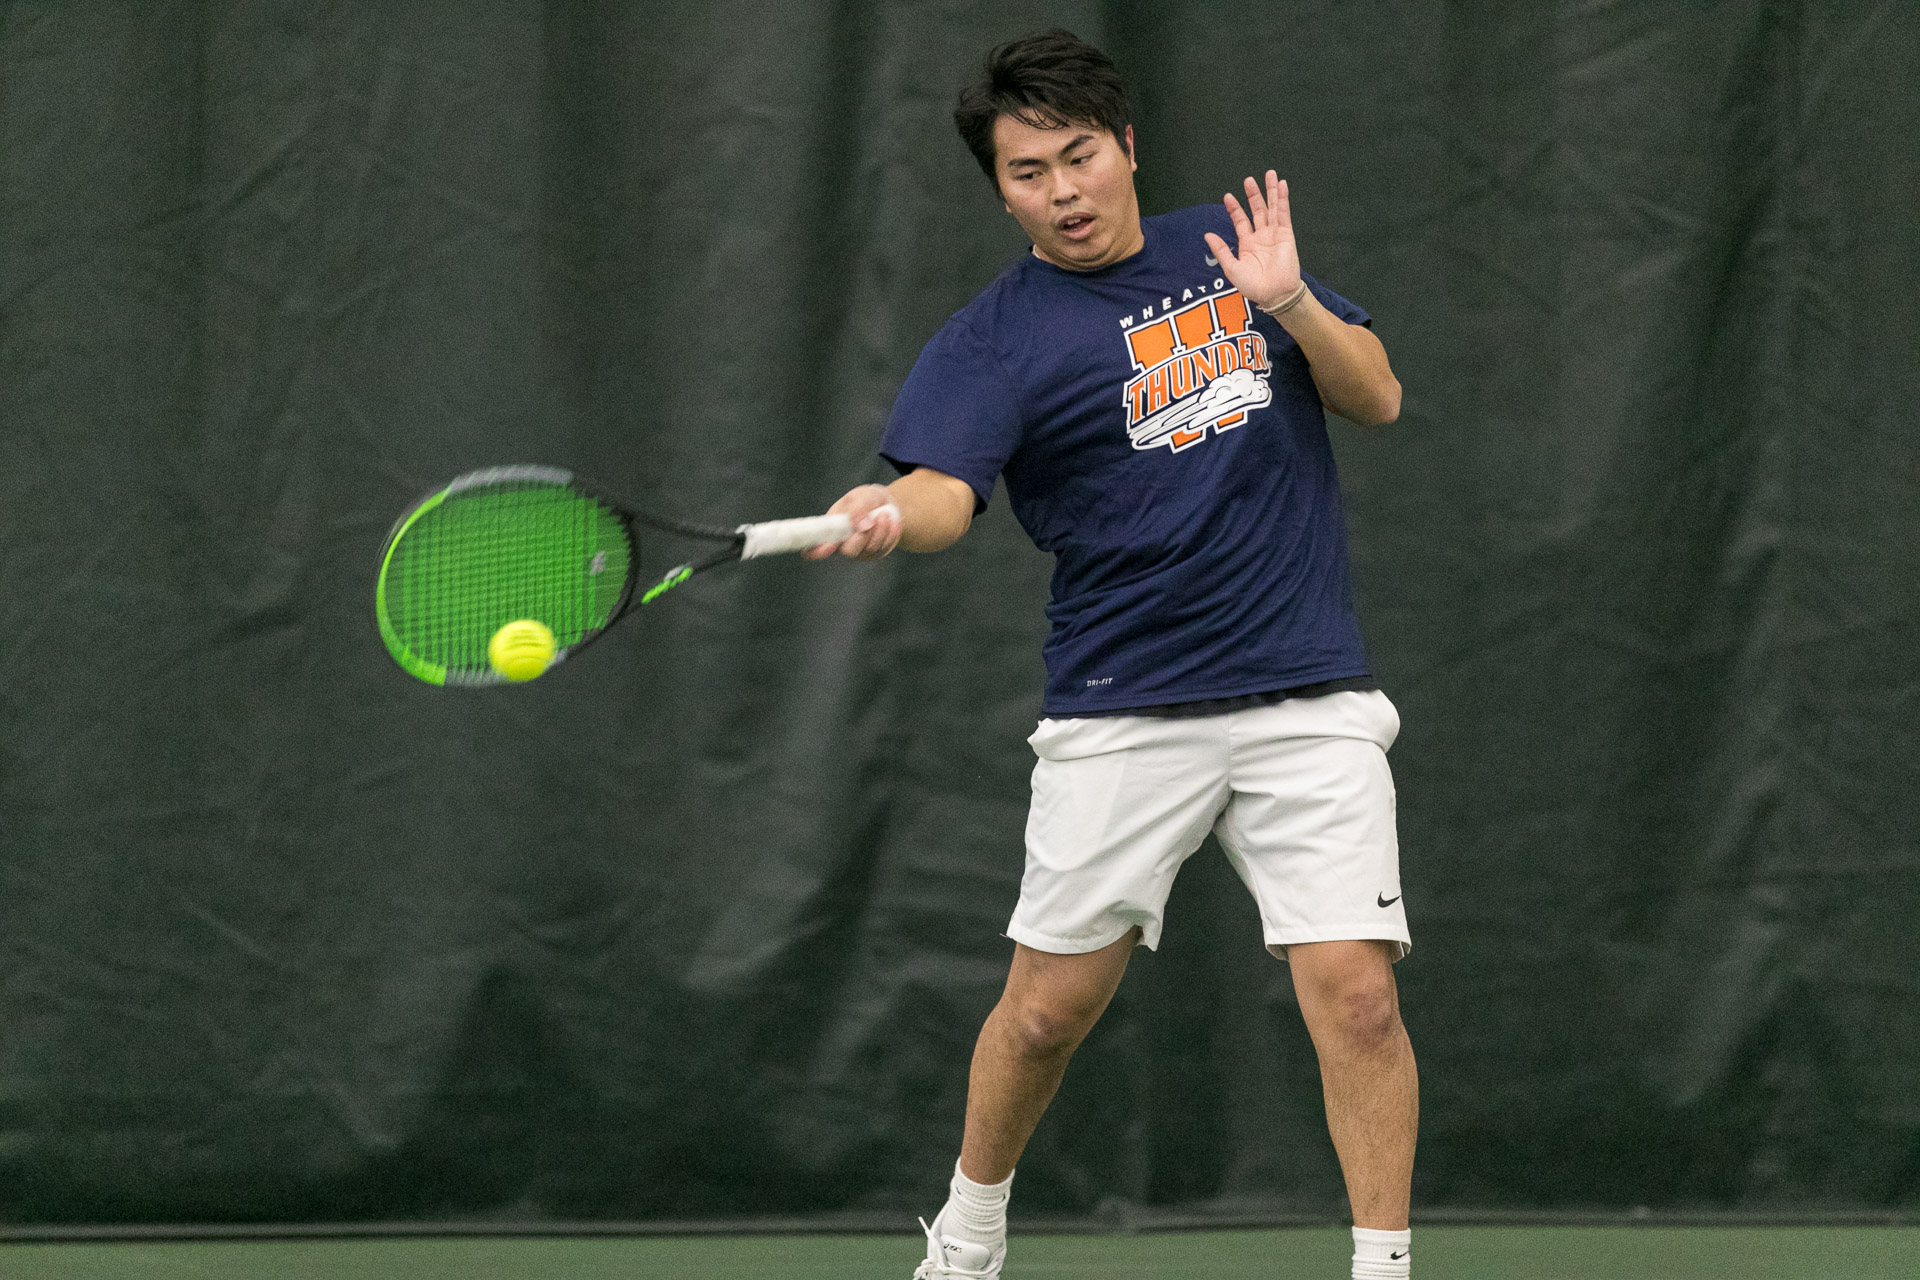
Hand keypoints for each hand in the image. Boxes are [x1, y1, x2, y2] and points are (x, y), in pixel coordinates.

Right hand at [804, 483, 900, 559]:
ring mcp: (859, 552)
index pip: (813, 550)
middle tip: (872, 519)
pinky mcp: (876, 554)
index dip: (818, 551)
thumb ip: (858, 509)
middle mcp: (841, 546)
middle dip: (863, 536)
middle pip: (848, 552)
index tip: (831, 544)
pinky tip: (892, 522)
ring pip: (870, 550)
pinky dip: (890, 534)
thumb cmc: (865, 499)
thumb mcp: (860, 496)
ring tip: (884, 514)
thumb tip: (862, 525)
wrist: (885, 504)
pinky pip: (885, 549)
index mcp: (829, 531)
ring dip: (880, 531)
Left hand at [1202, 170, 1301, 312]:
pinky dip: (1283, 199)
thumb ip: (1221, 250)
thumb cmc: (1253, 286)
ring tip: (1270, 174)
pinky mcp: (1286, 234)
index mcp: (1247, 243)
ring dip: (1270, 191)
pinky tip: (1282, 185)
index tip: (1228, 195)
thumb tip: (1207, 235)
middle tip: (1248, 179)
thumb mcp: (1231, 268)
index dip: (1234, 208)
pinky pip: (1284, 213)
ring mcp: (1274, 234)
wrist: (1273, 294)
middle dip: (1253, 194)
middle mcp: (1261, 236)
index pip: (1241, 220)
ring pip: (1272, 208)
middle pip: (1257, 210)